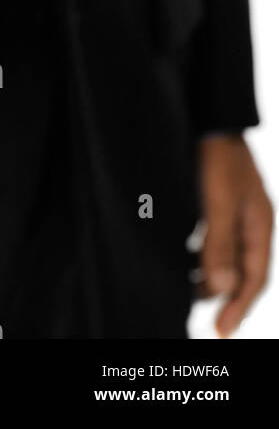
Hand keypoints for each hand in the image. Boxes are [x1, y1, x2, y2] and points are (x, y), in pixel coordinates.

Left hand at [198, 135, 272, 336]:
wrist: (208, 114)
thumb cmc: (216, 156)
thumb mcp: (218, 202)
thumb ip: (219, 244)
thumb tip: (222, 287)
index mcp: (259, 224)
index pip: (255, 278)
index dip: (239, 306)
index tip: (221, 330)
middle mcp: (251, 221)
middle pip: (241, 270)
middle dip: (223, 293)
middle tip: (199, 311)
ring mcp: (236, 210)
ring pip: (226, 254)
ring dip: (210, 274)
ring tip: (188, 288)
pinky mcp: (217, 200)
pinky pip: (214, 238)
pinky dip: (201, 253)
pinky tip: (185, 258)